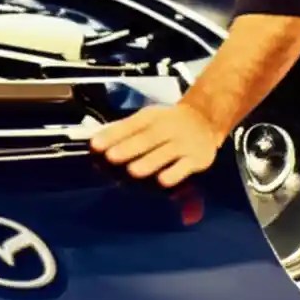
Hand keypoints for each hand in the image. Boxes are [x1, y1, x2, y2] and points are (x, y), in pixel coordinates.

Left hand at [90, 104, 226, 187]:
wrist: (205, 119)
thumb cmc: (166, 123)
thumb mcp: (146, 119)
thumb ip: (123, 131)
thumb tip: (95, 144)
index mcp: (150, 117)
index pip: (130, 125)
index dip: (112, 135)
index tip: (95, 145)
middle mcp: (167, 128)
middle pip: (147, 138)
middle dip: (128, 148)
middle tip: (111, 157)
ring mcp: (183, 143)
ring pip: (165, 153)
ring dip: (149, 162)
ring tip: (133, 171)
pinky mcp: (198, 159)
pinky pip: (185, 167)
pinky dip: (175, 174)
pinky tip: (162, 181)